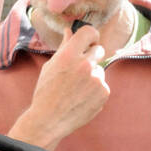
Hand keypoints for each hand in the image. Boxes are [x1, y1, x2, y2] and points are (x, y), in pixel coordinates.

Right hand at [13, 25, 109, 150]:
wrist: (49, 120)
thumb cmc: (46, 92)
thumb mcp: (51, 67)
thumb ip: (64, 47)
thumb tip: (69, 31)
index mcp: (69, 55)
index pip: (88, 32)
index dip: (91, 35)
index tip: (90, 41)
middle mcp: (85, 65)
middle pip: (99, 50)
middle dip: (91, 56)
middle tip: (79, 70)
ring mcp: (96, 79)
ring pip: (100, 70)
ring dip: (92, 76)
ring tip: (76, 90)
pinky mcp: (104, 92)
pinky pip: (103, 85)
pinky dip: (95, 90)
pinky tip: (82, 98)